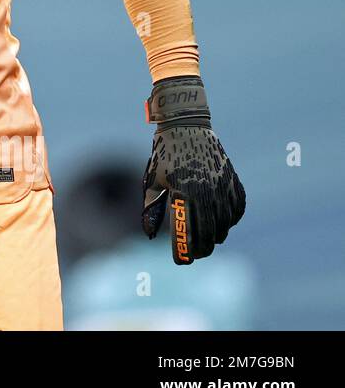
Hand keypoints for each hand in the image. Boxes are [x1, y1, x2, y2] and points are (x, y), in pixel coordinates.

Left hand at [141, 76, 245, 263]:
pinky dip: (232, 219)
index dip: (184, 250)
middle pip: (209, 231)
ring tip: (208, 242)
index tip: (181, 261)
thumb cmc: (164, 154)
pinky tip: (225, 224)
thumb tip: (150, 234)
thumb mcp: (153, 180)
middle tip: (196, 256)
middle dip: (202, 248)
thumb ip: (152, 207)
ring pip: (226, 222)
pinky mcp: (232, 179)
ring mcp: (222, 185)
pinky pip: (237, 206)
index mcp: (183, 192)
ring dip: (218, 235)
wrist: (186, 126)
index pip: (186, 231)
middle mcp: (205, 191)